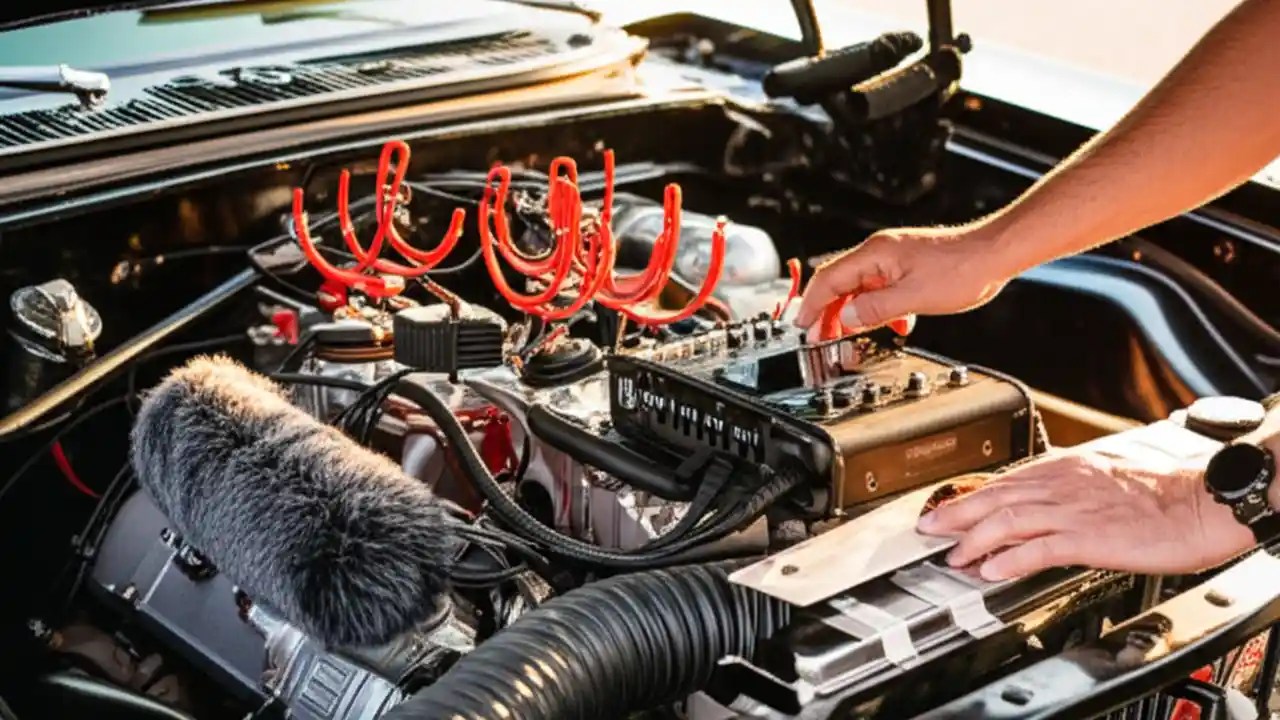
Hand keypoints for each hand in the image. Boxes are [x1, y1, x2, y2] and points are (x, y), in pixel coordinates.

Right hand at [793, 224, 1009, 334]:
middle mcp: (880, 252)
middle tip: (822, 337)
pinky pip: (881, 290)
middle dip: (829, 312)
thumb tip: (848, 318)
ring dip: (854, 313)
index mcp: (875, 254)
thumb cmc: (961, 269)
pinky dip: (879, 309)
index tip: (803, 325)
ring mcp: (893, 259)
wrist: (993, 255)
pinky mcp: (906, 267)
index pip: (829, 279)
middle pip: (840, 283)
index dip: (812, 305)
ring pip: (860, 289)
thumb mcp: (913, 298)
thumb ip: (875, 310)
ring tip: (852, 334)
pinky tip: (894, 323)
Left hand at [916, 451, 1256, 579]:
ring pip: (1008, 520)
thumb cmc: (1166, 488)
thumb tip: (1053, 495)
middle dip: (956, 513)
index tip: (948, 506)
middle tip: (928, 528)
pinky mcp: (1090, 537)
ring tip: (952, 556)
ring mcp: (1074, 510)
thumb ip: (1075, 483)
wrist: (1202, 498)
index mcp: (1067, 467)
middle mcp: (1063, 484)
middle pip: (995, 496)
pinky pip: (1040, 548)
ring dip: (974, 539)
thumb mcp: (1107, 473)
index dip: (972, 495)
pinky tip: (992, 569)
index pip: (1007, 479)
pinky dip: (1011, 558)